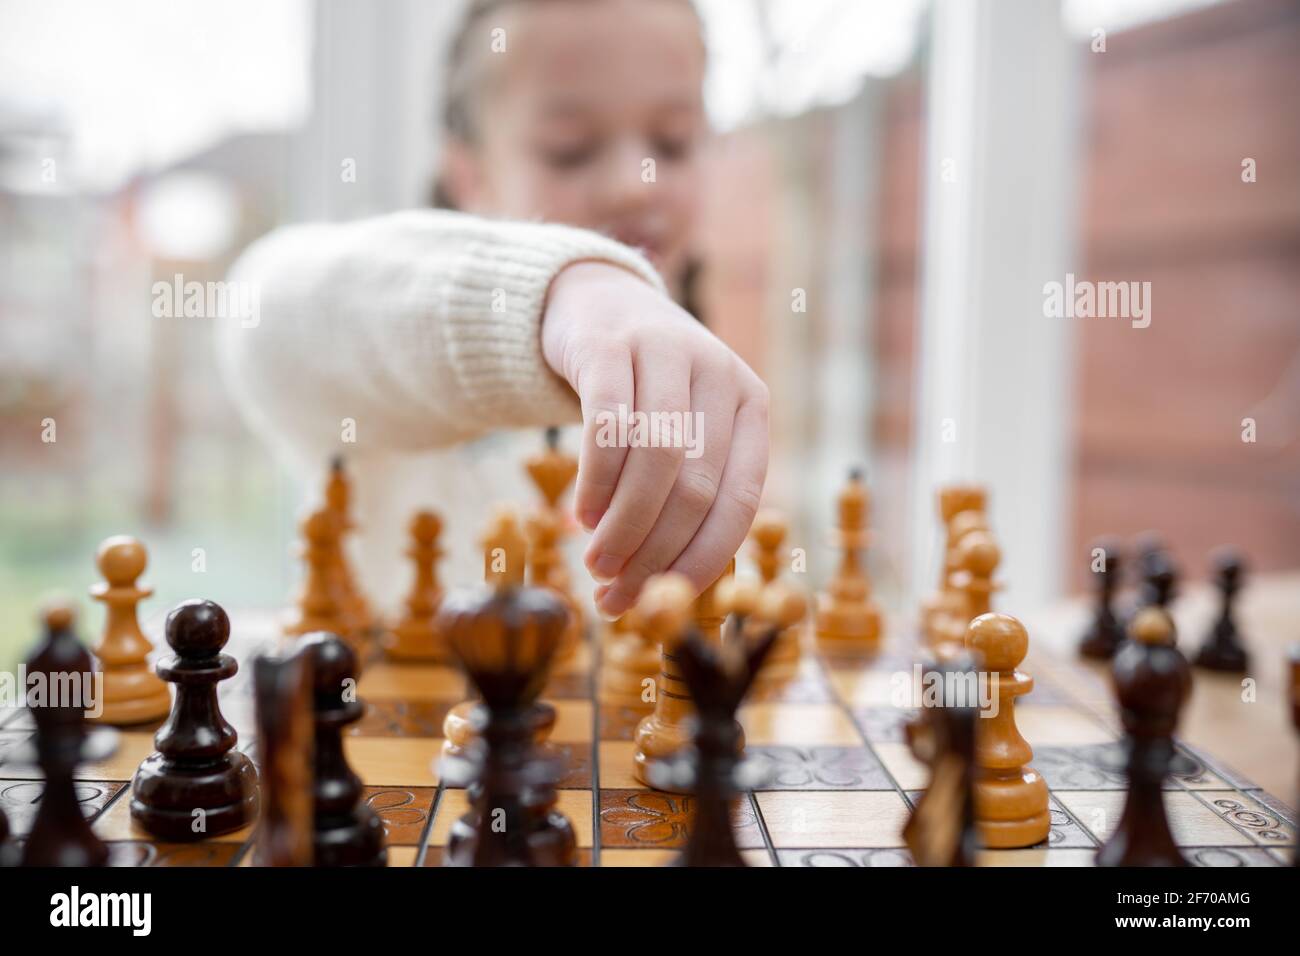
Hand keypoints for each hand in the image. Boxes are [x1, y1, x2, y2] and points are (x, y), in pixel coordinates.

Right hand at [541, 261, 768, 618]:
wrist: (596, 304)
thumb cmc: (646, 393)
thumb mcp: (686, 429)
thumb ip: (690, 491)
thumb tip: (669, 590)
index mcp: (751, 404)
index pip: (740, 501)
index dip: (702, 560)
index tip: (665, 602)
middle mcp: (719, 373)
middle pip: (694, 488)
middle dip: (653, 552)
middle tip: (616, 594)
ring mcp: (666, 351)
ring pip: (654, 461)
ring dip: (622, 526)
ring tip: (596, 562)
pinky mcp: (609, 345)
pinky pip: (607, 426)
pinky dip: (595, 482)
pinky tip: (580, 515)